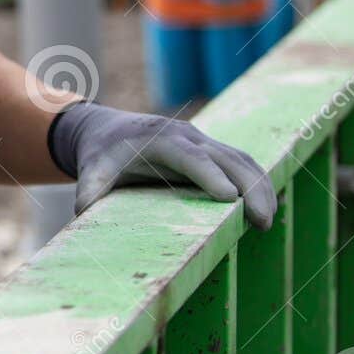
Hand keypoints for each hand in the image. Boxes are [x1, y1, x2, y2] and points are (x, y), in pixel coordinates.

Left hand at [49, 102, 276, 229]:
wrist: (106, 130)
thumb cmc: (102, 152)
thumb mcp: (92, 168)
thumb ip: (89, 187)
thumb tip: (84, 211)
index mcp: (160, 138)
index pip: (191, 156)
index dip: (210, 175)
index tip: (228, 198)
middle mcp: (188, 136)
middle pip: (227, 157)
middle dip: (249, 186)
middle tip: (262, 221)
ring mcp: (204, 142)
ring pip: (242, 160)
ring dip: (261, 187)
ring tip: (268, 222)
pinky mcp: (213, 152)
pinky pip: (243, 164)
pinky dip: (260, 184)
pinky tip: (269, 209)